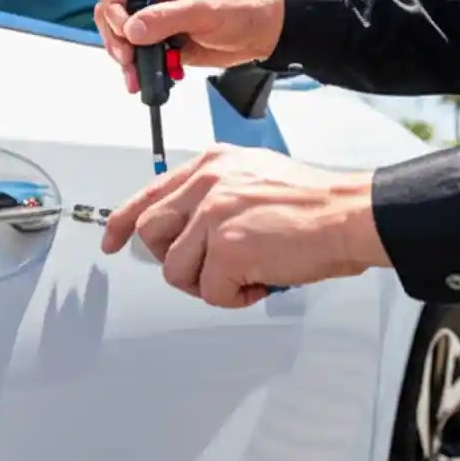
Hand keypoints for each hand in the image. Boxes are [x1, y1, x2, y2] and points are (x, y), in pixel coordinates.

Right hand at [95, 0, 285, 93]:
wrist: (262, 33)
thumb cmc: (240, 8)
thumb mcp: (203, 10)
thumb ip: (166, 19)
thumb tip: (131, 31)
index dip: (115, 13)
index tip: (128, 34)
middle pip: (113, 16)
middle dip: (116, 40)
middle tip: (128, 59)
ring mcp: (157, 21)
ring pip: (124, 40)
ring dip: (126, 60)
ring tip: (135, 78)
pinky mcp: (165, 43)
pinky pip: (142, 57)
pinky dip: (141, 70)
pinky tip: (147, 80)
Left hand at [101, 144, 391, 307]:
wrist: (347, 214)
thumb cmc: (313, 204)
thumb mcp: (254, 177)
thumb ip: (217, 192)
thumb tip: (191, 226)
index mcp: (211, 164)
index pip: (149, 192)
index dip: (124, 221)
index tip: (112, 239)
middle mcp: (207, 182)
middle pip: (152, 233)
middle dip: (175, 260)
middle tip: (210, 268)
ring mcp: (213, 214)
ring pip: (176, 269)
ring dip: (210, 283)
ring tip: (246, 273)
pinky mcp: (226, 247)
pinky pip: (211, 291)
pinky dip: (236, 297)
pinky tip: (262, 279)